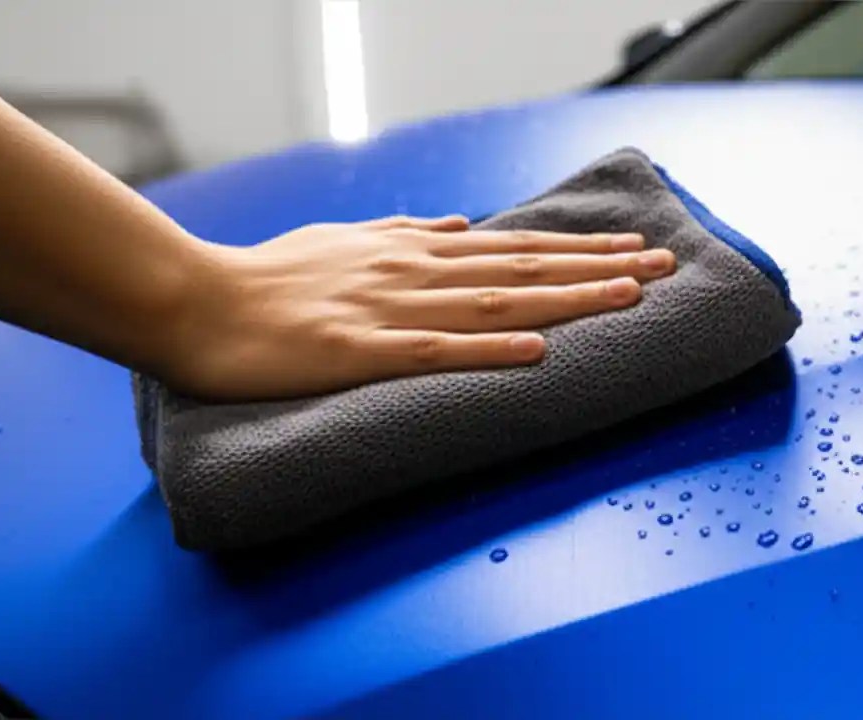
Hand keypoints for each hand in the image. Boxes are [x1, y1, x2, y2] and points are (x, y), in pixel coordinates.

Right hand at [164, 215, 674, 400]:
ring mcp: (390, 311)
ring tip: (629, 297)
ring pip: (497, 304)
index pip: (515, 248)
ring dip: (567, 300)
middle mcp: (416, 272)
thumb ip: (407, 232)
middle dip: (598, 269)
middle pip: (524, 271)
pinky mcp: (359, 353)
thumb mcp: (345, 239)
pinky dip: (490, 352)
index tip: (633, 248)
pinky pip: (435, 352)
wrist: (197, 303)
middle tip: (665, 265)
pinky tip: (539, 354)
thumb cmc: (270, 275)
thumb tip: (464, 224)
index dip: (579, 249)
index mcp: (414, 250)